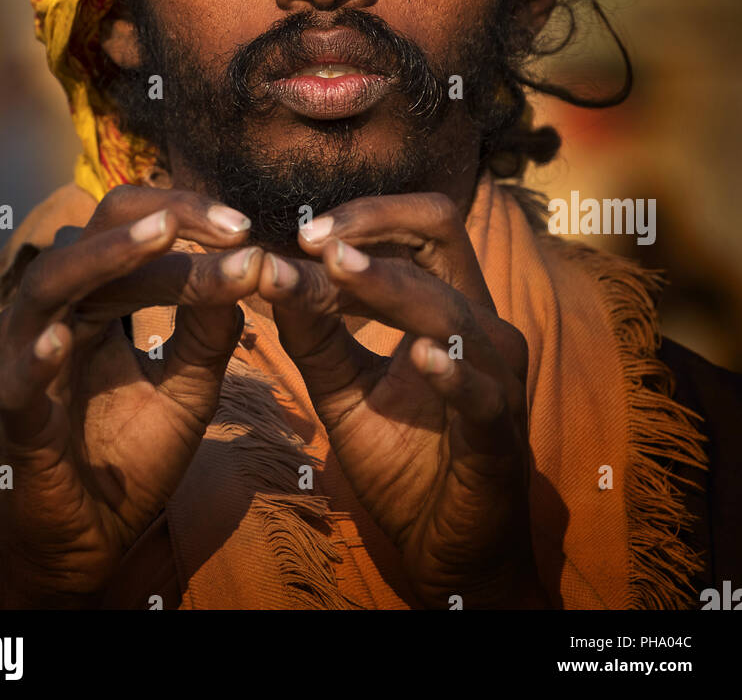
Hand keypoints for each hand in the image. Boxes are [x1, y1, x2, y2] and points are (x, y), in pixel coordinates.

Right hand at [0, 185, 259, 608]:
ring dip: (103, 258)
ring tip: (159, 236)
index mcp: (94, 300)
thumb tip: (251, 265)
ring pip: (47, 288)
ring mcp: (26, 364)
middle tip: (230, 225)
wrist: (93, 544)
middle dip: (162, 218)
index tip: (249, 229)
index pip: (134, 230)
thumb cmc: (133, 458)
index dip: (190, 219)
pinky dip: (36, 359)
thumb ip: (212, 333)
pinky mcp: (16, 425)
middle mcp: (55, 315)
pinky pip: (17, 385)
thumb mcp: (189, 388)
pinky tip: (63, 341)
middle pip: (92, 236)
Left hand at [256, 193, 546, 609]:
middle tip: (312, 237)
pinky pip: (480, 396)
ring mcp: (498, 379)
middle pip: (441, 235)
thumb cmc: (404, 458)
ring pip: (450, 309)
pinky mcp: (499, 439)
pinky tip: (422, 358)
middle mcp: (483, 325)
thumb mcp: (345, 389)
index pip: (421, 226)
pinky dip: (452, 373)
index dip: (364, 218)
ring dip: (389, 288)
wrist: (447, 550)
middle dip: (374, 225)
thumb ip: (314, 334)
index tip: (303, 233)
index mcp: (451, 305)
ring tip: (335, 272)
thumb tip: (268, 271)